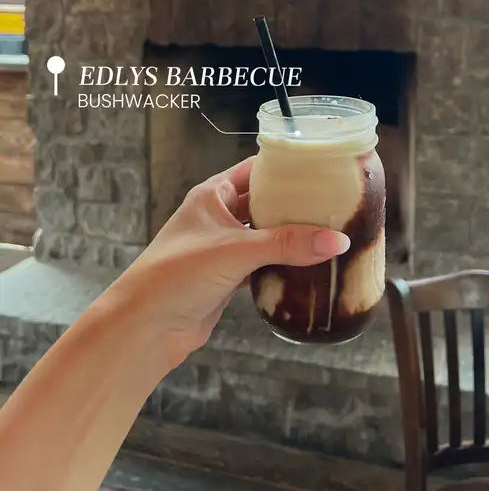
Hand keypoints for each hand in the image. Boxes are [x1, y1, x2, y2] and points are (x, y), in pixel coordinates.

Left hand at [108, 156, 350, 368]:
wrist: (144, 328)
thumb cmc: (176, 274)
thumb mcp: (235, 251)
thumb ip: (287, 244)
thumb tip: (337, 240)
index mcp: (212, 195)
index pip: (256, 170)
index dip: (285, 167)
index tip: (320, 168)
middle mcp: (217, 217)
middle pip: (264, 203)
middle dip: (295, 205)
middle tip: (334, 203)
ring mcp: (223, 249)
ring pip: (266, 236)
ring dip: (291, 237)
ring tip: (329, 232)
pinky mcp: (228, 278)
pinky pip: (264, 264)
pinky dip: (283, 265)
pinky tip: (308, 267)